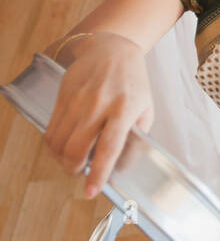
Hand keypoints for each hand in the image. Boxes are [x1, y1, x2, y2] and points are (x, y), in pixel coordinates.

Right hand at [43, 33, 153, 198]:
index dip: (99, 172)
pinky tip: (63, 147)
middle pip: (77, 148)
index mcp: (125, 108)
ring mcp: (78, 100)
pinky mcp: (63, 96)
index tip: (92, 191)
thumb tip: (121, 166)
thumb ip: (136, 137)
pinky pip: (51, 130)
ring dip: (63, 160)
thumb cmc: (133, 82)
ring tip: (73, 162)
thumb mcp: (146, 108)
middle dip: (75, 170)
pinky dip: (54, 146)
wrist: (111, 49)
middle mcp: (99, 105)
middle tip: (81, 174)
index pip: (109, 146)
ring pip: (60, 142)